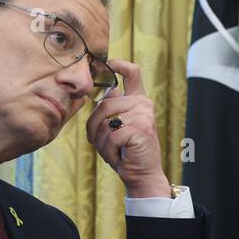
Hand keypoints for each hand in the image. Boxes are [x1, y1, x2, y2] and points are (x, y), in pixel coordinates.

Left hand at [84, 60, 169, 197]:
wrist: (142, 175)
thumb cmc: (127, 152)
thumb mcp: (119, 126)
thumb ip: (115, 107)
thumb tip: (110, 89)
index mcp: (139, 100)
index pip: (132, 73)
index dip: (119, 65)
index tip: (109, 63)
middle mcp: (143, 104)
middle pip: (105, 104)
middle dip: (94, 127)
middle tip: (99, 143)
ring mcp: (143, 116)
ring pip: (105, 122)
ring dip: (102, 142)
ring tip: (112, 152)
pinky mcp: (140, 129)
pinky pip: (111, 136)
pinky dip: (109, 151)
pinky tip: (119, 157)